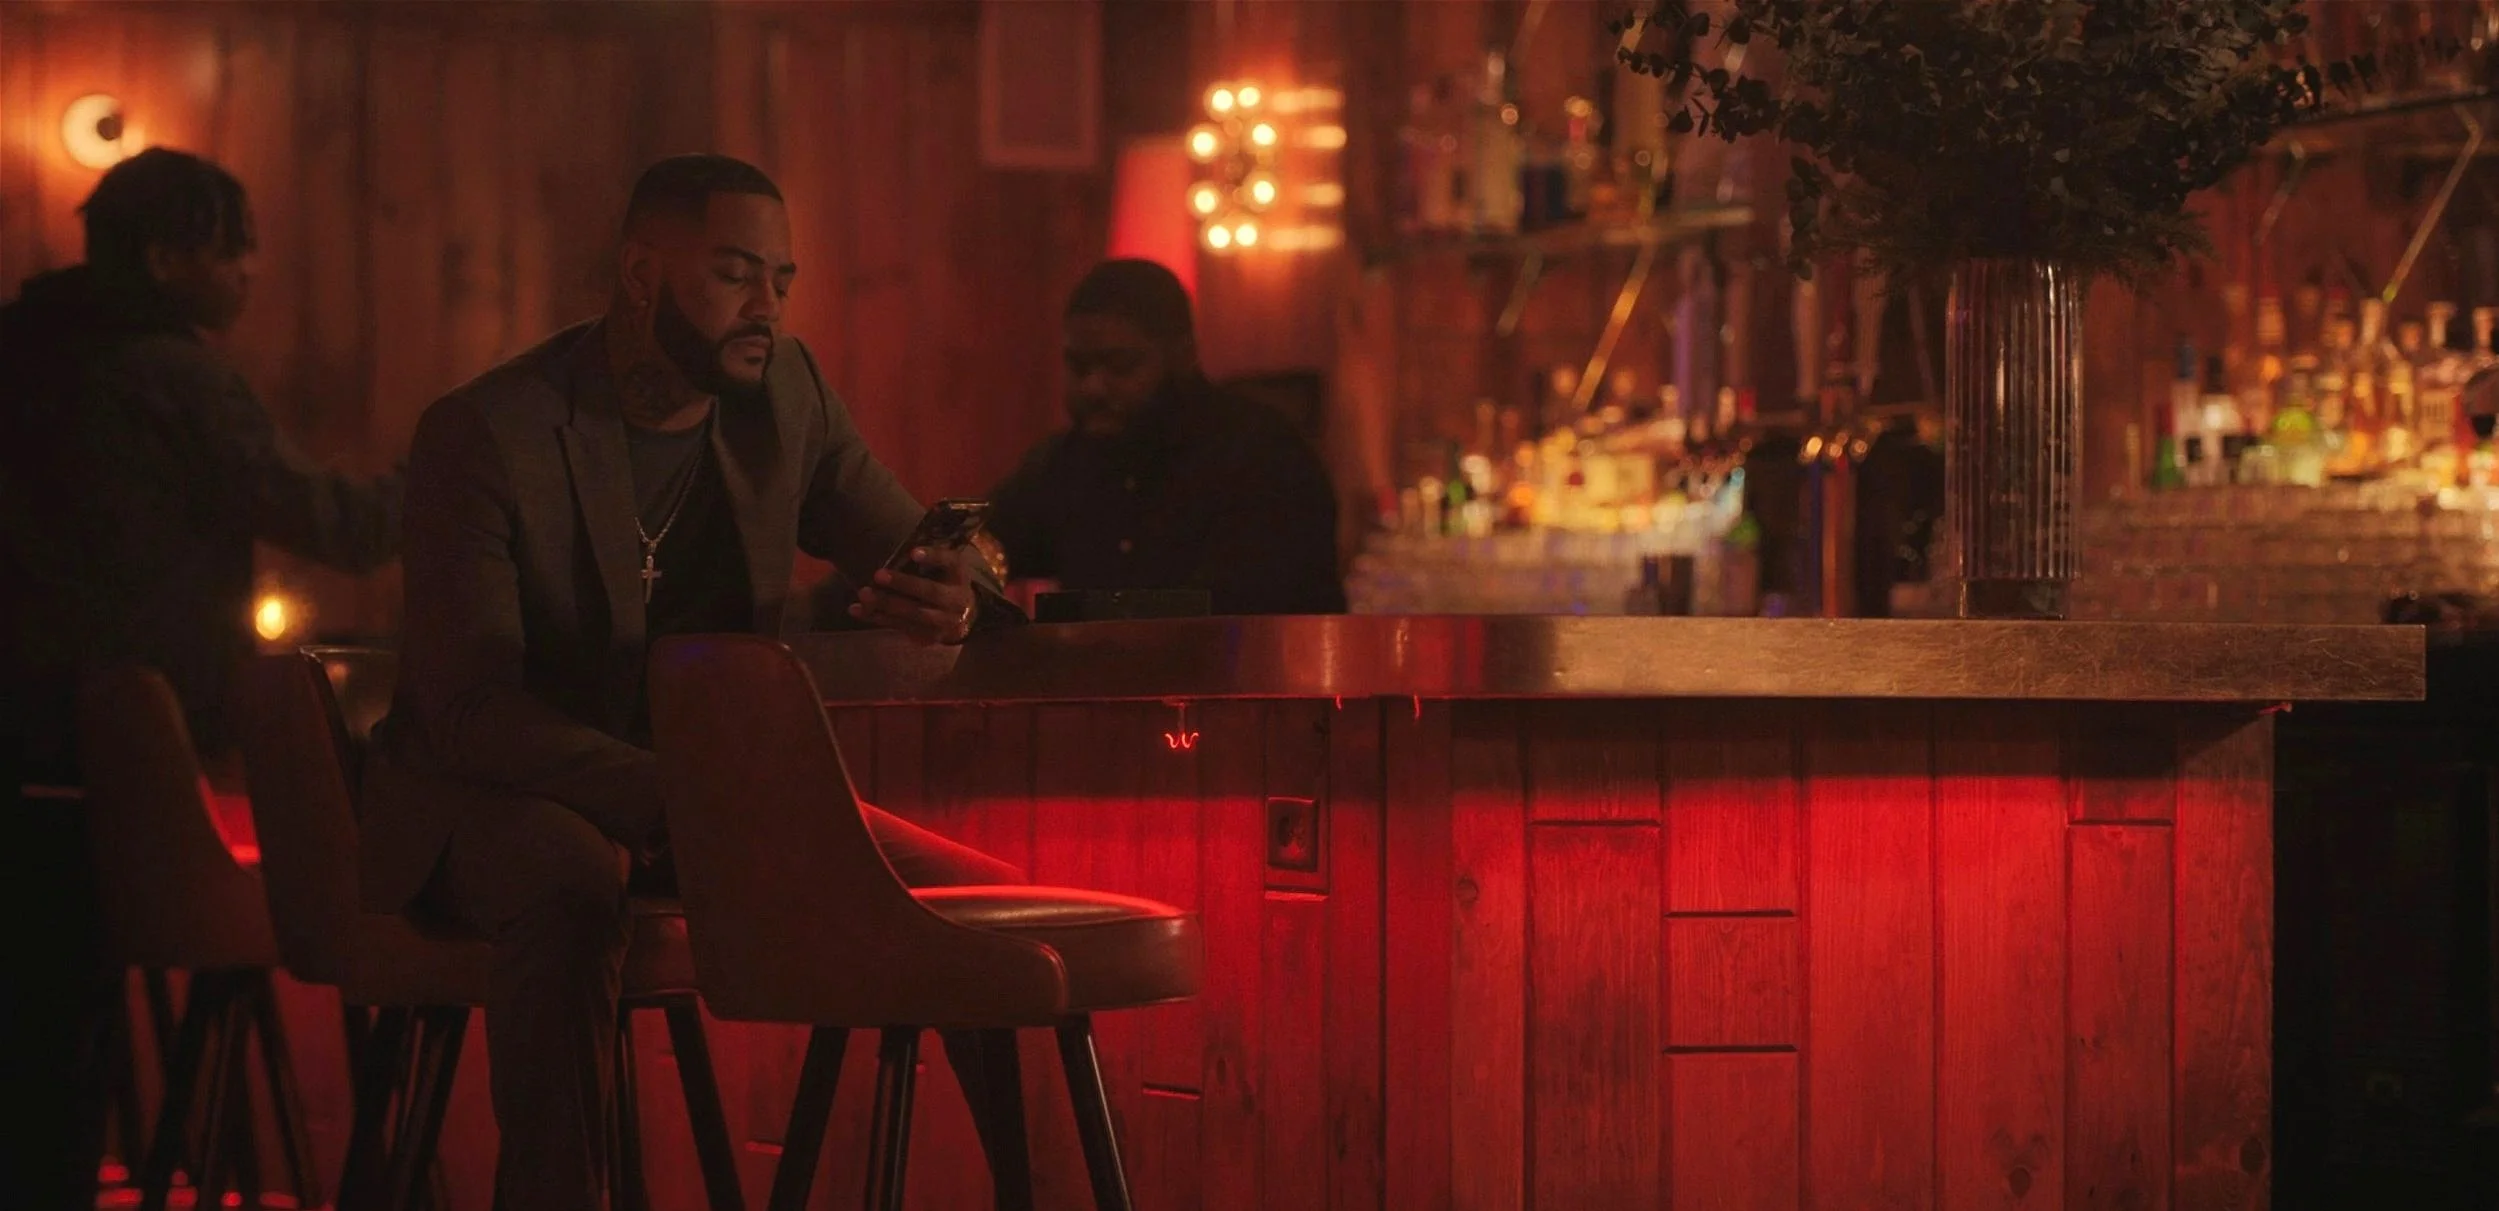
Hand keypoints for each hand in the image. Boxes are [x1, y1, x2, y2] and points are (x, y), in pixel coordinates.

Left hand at [851, 545, 977, 644]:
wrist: (964, 617)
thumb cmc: (944, 581)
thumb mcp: (944, 566)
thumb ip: (928, 557)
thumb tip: (898, 546)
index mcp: (959, 574)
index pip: (949, 562)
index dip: (932, 557)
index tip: (913, 552)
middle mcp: (956, 599)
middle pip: (929, 592)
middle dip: (903, 583)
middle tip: (878, 574)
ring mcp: (943, 621)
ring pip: (913, 613)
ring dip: (886, 604)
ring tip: (863, 594)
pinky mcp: (928, 636)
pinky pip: (900, 627)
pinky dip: (877, 618)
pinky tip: (857, 610)